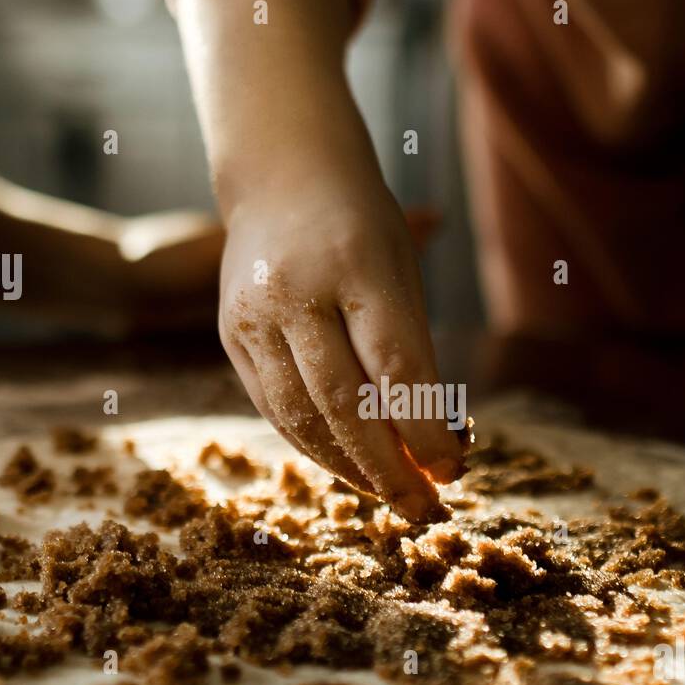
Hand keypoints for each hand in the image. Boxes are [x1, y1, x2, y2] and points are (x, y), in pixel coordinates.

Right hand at [218, 179, 464, 519]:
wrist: (283, 176)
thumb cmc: (364, 228)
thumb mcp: (403, 270)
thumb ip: (413, 357)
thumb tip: (436, 448)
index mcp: (355, 264)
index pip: (396, 369)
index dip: (425, 431)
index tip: (454, 471)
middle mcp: (297, 290)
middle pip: (344, 404)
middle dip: (389, 468)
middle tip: (426, 508)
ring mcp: (254, 314)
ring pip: (301, 417)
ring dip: (351, 468)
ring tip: (393, 495)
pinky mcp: (230, 334)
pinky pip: (274, 409)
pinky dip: (315, 447)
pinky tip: (350, 468)